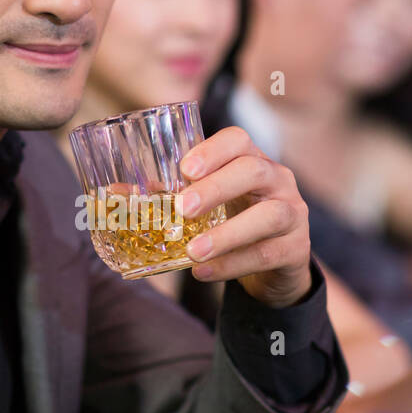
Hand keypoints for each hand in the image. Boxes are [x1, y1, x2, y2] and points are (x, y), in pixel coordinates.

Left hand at [178, 126, 311, 307]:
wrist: (275, 263)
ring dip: (228, 234)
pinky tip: (204, 272)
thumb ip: (167, 198)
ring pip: (269, 216)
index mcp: (252, 160)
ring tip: (193, 251)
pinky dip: (232, 264)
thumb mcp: (208, 206)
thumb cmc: (234, 221)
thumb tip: (114, 194)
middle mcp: (277, 180)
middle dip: (217, 188)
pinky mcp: (297, 248)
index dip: (212, 151)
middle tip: (184, 209)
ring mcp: (293, 213)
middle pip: (254, 170)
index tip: (184, 170)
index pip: (238, 140)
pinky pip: (267, 254)